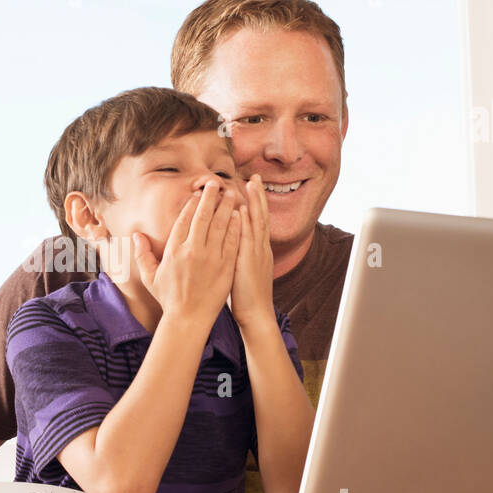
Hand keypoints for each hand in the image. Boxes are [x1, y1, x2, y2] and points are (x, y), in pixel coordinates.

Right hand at [132, 179, 240, 325]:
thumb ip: (143, 255)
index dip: (191, 205)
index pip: (183, 220)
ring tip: (231, 194)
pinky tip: (239, 216)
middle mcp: (192, 250)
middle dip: (209, 198)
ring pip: (220, 225)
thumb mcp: (150, 277)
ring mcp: (211, 258)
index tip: (196, 194)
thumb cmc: (169, 299)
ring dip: (226, 207)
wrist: (189, 319)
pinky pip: (232, 241)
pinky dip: (236, 227)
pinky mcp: (226, 266)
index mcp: (174, 251)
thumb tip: (135, 236)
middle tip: (215, 184)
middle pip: (202, 217)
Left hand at [230, 174, 274, 331]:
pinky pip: (247, 239)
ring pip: (256, 223)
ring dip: (254, 203)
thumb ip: (240, 255)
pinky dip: (245, 224)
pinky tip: (241, 210)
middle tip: (254, 176)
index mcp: (258, 250)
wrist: (256, 315)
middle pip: (260, 216)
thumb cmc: (246, 296)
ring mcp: (256, 254)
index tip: (250, 186)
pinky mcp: (249, 263)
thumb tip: (231, 245)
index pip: (257, 221)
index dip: (255, 203)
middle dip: (257, 196)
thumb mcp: (245, 271)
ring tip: (251, 184)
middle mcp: (260, 248)